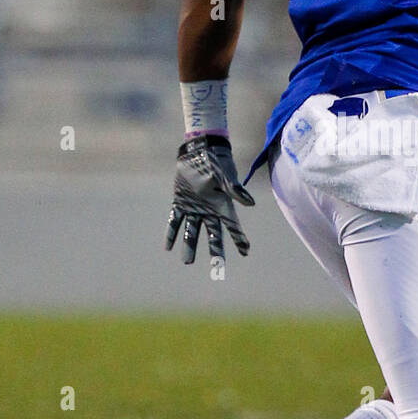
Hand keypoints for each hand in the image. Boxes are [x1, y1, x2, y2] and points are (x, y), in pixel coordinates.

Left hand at [165, 134, 253, 265]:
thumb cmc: (216, 161)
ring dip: (190, 246)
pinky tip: (168, 246)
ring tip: (187, 262)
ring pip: (192, 231)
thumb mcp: (225, 175)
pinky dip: (172, 232)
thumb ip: (235, 190)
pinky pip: (175, 220)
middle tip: (217, 268)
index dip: (239, 239)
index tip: (245, 252)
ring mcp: (194, 208)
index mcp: (222, 205)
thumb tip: (250, 204)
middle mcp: (209, 210)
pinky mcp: (180, 202)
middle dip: (216, 251)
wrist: (200, 150)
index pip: (232, 226)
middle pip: (214, 235)